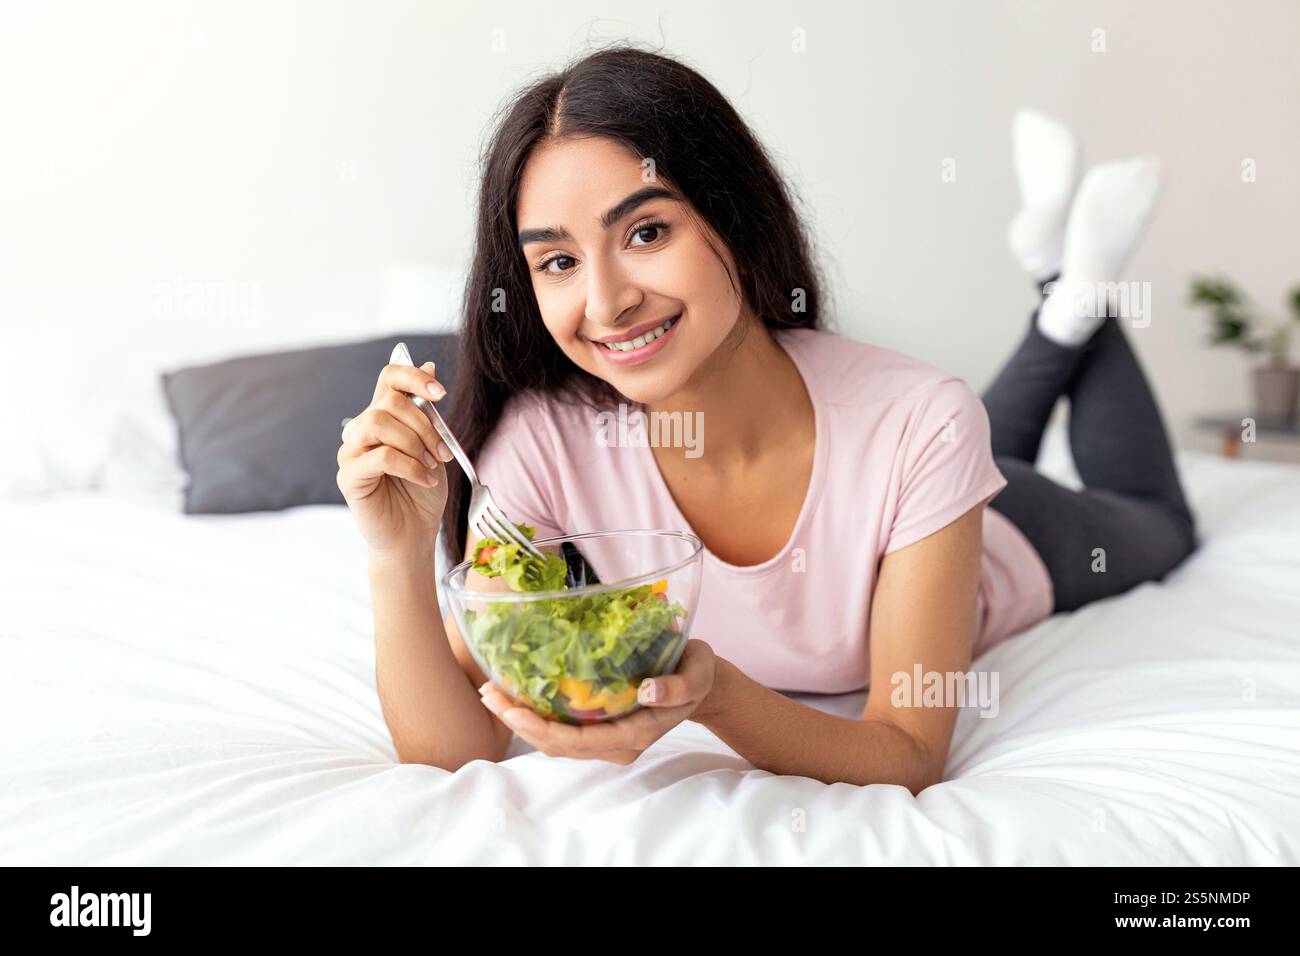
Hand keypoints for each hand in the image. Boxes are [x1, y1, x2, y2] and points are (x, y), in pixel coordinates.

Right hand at [336, 359, 455, 557]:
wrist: (413, 536)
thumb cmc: (422, 493)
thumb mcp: (433, 447)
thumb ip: (429, 412)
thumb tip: (430, 366)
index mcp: (383, 418)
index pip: (388, 377)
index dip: (413, 377)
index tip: (440, 393)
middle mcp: (362, 430)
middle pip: (387, 400)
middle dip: (424, 424)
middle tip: (442, 451)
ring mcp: (351, 452)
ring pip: (378, 422)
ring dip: (414, 442)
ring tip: (431, 465)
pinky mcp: (349, 477)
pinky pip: (380, 456)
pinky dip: (410, 466)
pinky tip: (425, 479)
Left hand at [478, 639, 718, 763]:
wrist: (701, 683)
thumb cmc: (697, 671)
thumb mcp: (697, 673)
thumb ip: (678, 686)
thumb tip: (647, 692)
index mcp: (636, 734)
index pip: (579, 741)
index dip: (541, 728)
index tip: (511, 708)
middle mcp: (617, 746)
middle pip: (558, 745)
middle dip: (519, 723)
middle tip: (488, 694)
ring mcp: (607, 743)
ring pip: (555, 742)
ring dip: (520, 721)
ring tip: (491, 693)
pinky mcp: (599, 731)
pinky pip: (561, 733)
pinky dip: (534, 717)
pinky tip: (514, 695)